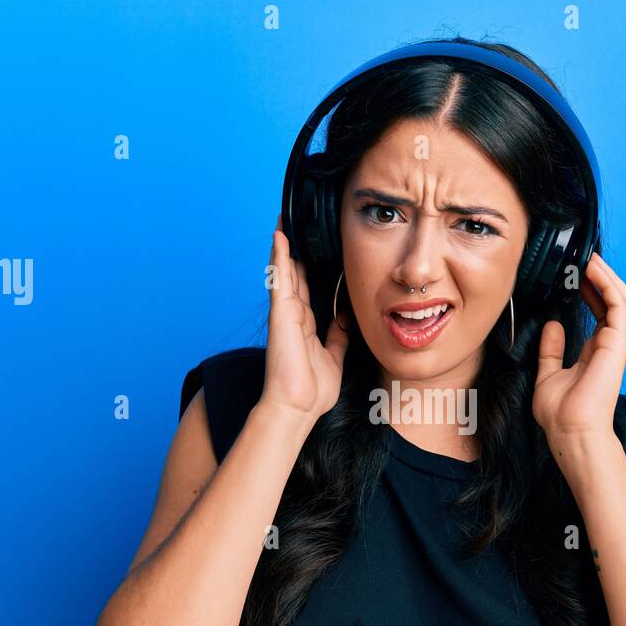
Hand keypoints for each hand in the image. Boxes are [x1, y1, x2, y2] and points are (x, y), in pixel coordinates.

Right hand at [259, 214, 349, 423]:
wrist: (297, 408)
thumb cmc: (312, 391)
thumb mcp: (334, 357)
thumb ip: (338, 336)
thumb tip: (346, 317)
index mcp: (305, 324)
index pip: (308, 287)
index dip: (311, 266)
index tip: (317, 246)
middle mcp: (293, 314)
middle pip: (295, 273)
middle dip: (298, 248)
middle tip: (298, 221)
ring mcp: (285, 312)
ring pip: (285, 269)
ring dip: (285, 243)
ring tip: (285, 217)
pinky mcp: (280, 313)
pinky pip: (279, 278)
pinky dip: (280, 256)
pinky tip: (280, 235)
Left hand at [533, 252, 625, 441]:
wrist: (570, 430)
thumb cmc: (560, 413)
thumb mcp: (548, 373)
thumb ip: (551, 350)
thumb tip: (553, 325)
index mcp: (596, 353)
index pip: (600, 313)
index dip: (591, 292)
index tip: (576, 276)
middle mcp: (609, 346)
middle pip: (615, 303)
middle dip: (603, 280)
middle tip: (584, 261)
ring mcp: (616, 344)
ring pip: (623, 300)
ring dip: (609, 278)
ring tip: (590, 260)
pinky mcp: (616, 344)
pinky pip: (619, 305)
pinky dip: (608, 285)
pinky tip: (593, 271)